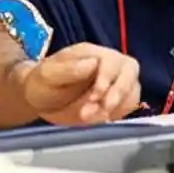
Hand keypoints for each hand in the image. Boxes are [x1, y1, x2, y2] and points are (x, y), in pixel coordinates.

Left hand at [22, 43, 140, 125]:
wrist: (41, 100)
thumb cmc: (42, 83)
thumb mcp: (48, 74)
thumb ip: (68, 68)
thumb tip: (93, 63)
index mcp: (93, 53)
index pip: (112, 61)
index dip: (107, 79)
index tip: (94, 97)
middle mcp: (110, 64)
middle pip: (131, 71)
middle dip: (119, 93)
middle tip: (103, 110)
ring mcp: (116, 81)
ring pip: (132, 90)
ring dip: (118, 106)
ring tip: (92, 118)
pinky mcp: (117, 99)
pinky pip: (129, 105)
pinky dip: (120, 113)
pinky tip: (101, 119)